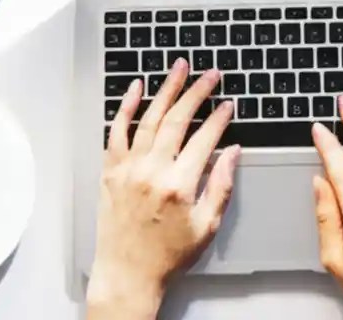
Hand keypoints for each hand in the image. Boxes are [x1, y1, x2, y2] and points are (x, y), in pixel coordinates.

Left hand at [87, 60, 241, 319]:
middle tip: (210, 74)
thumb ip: (221, 185)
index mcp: (179, 185)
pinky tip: (136, 89)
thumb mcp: (207, 226)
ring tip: (179, 68)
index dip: (220, 118)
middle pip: (177, 119)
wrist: (127, 274)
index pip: (205, 138)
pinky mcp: (110, 172)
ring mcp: (128, 169)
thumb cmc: (168, 256)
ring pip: (148, 118)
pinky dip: (125, 107)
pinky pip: (116, 132)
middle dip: (197, 92)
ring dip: (166, 90)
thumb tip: (232, 152)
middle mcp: (152, 171)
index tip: (228, 104)